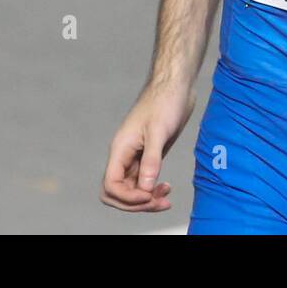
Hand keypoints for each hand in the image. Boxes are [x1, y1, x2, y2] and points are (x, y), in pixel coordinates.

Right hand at [100, 88, 194, 212]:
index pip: (111, 185)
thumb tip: (145, 189)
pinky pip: (144, 181)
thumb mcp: (159, 130)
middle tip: (161, 202)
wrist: (175, 84)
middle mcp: (125, 155)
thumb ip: (151, 160)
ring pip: (132, 188)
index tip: (149, 195)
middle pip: (118, 192)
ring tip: (166, 197)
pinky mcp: (149, 154)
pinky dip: (152, 189)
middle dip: (137, 203)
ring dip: (147, 199)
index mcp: (121, 148)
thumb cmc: (165, 101)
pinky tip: (166, 187)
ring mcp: (137, 156)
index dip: (128, 197)